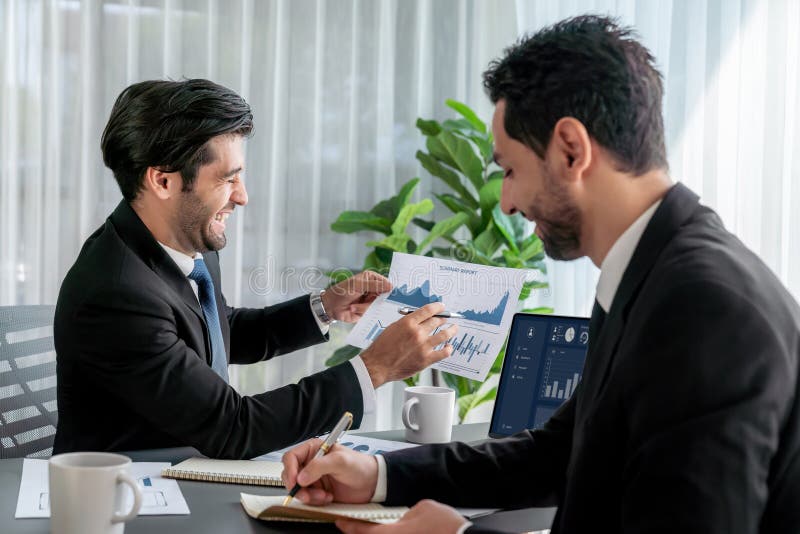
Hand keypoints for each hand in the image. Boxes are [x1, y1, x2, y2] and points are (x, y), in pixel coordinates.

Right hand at [281, 439, 378, 504]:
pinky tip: (328, 497)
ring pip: (297, 489)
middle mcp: (311, 463)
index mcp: (314, 449)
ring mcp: (313, 478)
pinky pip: (307, 499)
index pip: (291, 457)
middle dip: (297, 487)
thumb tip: (301, 477)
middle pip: (290, 475)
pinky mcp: (317, 491)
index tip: (296, 481)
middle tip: (307, 494)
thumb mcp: (340, 461)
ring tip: (324, 495)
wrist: (372, 483)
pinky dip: (315, 501)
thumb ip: (319, 466)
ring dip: (308, 496)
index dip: (290, 469)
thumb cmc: (359, 466)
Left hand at [322, 271, 392, 322]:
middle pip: (385, 296)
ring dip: (364, 306)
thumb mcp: (357, 285)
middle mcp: (373, 290)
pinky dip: (361, 311)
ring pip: (378, 306)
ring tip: (353, 305)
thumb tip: (391, 286)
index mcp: (372, 279)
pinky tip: (353, 308)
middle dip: (375, 300)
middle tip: (367, 300)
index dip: (389, 289)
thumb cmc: (341, 292)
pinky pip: (372, 313)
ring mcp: (371, 301)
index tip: (390, 294)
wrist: (331, 307)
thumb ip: (374, 285)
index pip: (386, 283)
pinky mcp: (368, 311)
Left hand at [335, 500, 467, 533]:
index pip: (362, 532)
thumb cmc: (444, 526)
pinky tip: (395, 531)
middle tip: (354, 526)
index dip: (349, 526)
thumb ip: (406, 514)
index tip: (340, 522)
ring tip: (374, 528)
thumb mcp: (421, 509)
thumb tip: (403, 518)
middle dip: (361, 533)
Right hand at [360, 302, 457, 387]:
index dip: (437, 307)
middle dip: (443, 319)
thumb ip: (407, 323)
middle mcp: (417, 333)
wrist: (378, 366)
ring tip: (454, 328)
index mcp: (408, 323)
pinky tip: (449, 347)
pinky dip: (448, 348)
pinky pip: (443, 352)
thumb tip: (419, 320)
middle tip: (446, 319)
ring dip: (451, 330)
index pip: (428, 310)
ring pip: (444, 335)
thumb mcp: (392, 328)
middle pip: (436, 321)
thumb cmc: (381, 348)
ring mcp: (423, 346)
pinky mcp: (426, 359)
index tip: (442, 306)